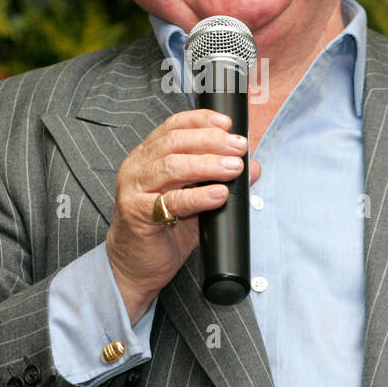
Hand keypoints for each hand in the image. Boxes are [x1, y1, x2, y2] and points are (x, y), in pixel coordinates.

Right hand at [106, 109, 261, 323]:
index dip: (201, 121)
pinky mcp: (137, 213)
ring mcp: (134, 189)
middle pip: (174, 142)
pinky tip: (218, 194)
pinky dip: (198, 196)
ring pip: (171, 167)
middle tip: (238, 147)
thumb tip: (253, 166)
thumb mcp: (196, 200)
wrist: (136, 266)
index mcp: (148, 156)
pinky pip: (170, 201)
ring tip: (233, 168)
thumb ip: (220, 180)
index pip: (173, 126)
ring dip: (207, 165)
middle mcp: (138, 167)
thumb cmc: (163, 229)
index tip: (228, 124)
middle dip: (210, 141)